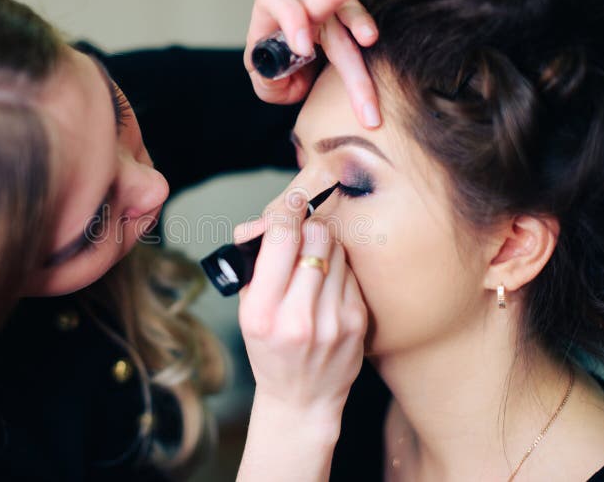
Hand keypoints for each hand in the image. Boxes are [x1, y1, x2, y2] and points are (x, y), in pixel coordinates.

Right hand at [236, 187, 368, 421]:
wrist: (302, 400)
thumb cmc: (270, 352)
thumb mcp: (247, 312)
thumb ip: (255, 266)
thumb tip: (266, 221)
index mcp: (262, 313)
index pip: (281, 239)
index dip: (286, 212)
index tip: (289, 203)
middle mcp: (298, 317)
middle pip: (316, 237)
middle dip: (307, 228)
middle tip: (301, 234)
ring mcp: (332, 321)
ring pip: (337, 250)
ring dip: (324, 247)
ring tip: (313, 264)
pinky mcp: (356, 322)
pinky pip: (350, 272)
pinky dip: (338, 270)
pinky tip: (327, 286)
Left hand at [245, 0, 381, 127]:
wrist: (291, 75)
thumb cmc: (273, 74)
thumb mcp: (264, 82)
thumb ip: (270, 77)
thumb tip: (284, 68)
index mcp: (270, 15)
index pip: (275, 0)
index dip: (290, 19)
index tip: (302, 50)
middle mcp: (301, 4)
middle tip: (347, 15)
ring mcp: (329, 9)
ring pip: (346, 13)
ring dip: (360, 26)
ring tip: (369, 38)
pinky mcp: (350, 21)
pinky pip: (363, 26)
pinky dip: (371, 44)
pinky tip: (376, 51)